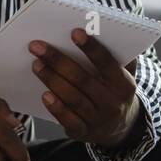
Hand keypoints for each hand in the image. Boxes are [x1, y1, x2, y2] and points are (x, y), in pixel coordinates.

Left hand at [29, 29, 138, 146]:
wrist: (121, 128)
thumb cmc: (116, 90)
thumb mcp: (124, 74)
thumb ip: (117, 56)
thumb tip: (101, 29)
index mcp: (124, 84)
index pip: (107, 64)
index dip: (91, 48)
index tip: (74, 32)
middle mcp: (112, 103)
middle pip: (83, 79)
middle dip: (58, 60)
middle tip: (37, 46)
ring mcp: (97, 119)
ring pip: (73, 98)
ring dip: (52, 80)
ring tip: (36, 64)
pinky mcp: (83, 132)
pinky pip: (68, 121)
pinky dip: (56, 108)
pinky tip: (44, 95)